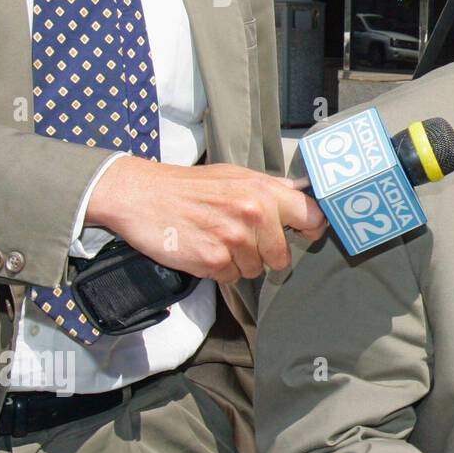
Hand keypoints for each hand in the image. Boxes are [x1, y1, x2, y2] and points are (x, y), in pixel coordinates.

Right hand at [86, 157, 327, 283]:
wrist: (141, 196)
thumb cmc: (190, 186)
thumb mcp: (234, 175)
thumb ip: (269, 188)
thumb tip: (300, 195)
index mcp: (263, 190)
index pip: (312, 216)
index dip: (311, 229)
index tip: (304, 234)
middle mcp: (253, 214)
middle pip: (282, 256)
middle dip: (265, 253)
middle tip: (240, 238)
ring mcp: (234, 239)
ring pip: (256, 270)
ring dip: (239, 262)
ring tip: (216, 239)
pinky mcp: (213, 261)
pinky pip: (230, 277)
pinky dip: (218, 269)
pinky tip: (203, 248)